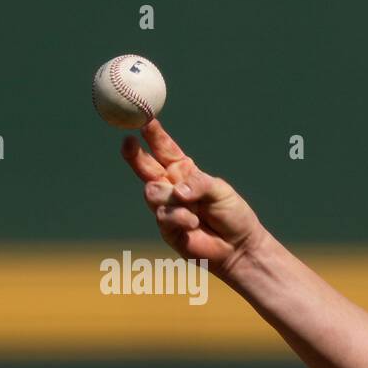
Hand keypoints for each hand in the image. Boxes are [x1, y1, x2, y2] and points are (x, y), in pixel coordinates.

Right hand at [120, 120, 267, 275]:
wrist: (239, 247)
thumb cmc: (233, 214)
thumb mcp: (220, 190)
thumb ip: (199, 184)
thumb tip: (176, 190)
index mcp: (184, 172)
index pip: (164, 149)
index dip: (153, 135)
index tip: (144, 119)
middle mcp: (171, 187)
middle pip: (145, 167)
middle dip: (134, 154)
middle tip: (129, 143)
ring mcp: (167, 207)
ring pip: (152, 193)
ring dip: (171, 199)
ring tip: (194, 211)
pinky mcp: (167, 229)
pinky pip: (163, 217)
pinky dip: (180, 218)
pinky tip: (193, 223)